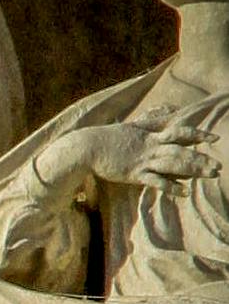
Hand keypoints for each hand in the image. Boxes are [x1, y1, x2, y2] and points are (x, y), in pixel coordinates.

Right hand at [31, 119, 214, 206]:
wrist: (87, 147)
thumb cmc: (108, 137)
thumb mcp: (133, 126)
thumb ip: (152, 120)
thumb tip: (168, 111)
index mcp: (151, 135)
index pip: (180, 133)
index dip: (198, 135)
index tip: (215, 139)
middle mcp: (151, 146)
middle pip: (182, 151)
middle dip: (202, 158)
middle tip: (219, 166)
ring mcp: (143, 160)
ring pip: (174, 164)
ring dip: (194, 170)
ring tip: (211, 175)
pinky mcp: (134, 174)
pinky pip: (156, 181)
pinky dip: (171, 187)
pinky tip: (185, 192)